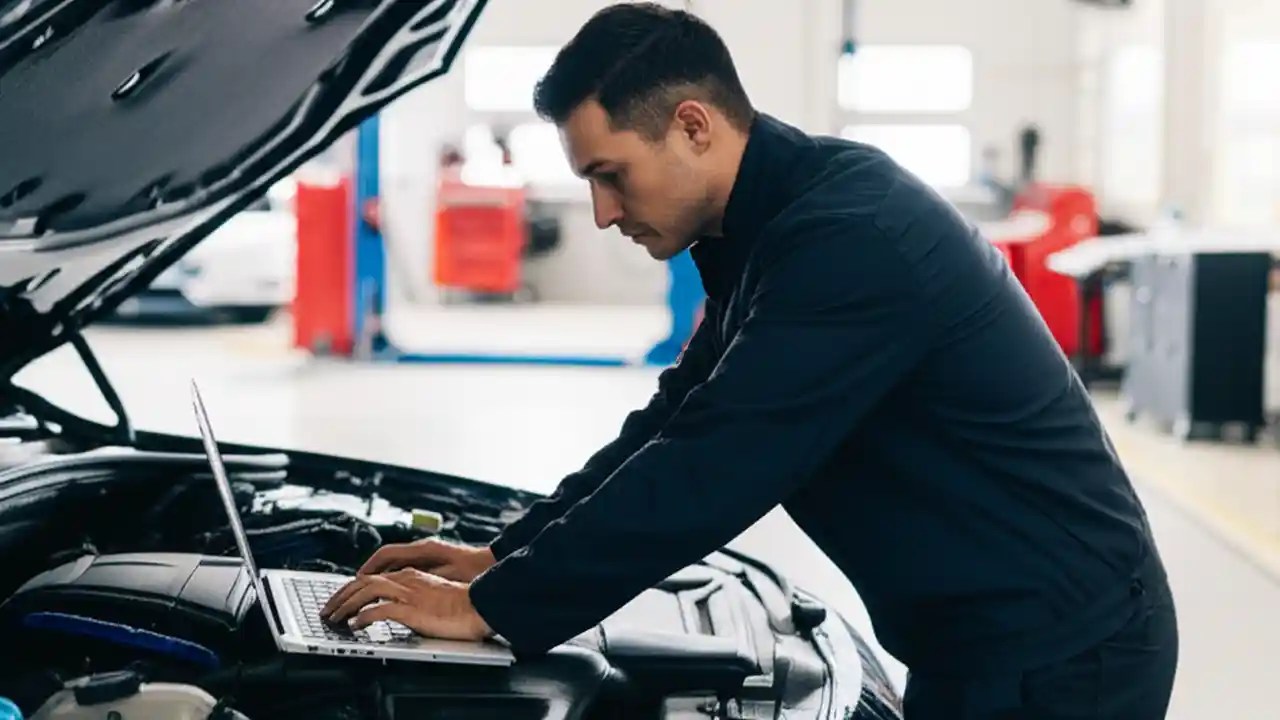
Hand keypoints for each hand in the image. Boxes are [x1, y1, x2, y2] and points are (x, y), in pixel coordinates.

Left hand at [319, 568, 490, 640]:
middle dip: (342, 594)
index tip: (343, 599)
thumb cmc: (463, 605)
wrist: (479, 606)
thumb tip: (401, 610)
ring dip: (346, 604)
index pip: (374, 576)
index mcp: (412, 574)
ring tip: (334, 617)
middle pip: (364, 581)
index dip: (354, 587)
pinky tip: (355, 625)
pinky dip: (363, 617)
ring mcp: (408, 592)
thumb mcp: (434, 596)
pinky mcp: (411, 608)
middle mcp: (407, 579)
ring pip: (366, 591)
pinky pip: (378, 610)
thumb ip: (416, 597)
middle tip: (328, 608)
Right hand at [356, 538, 494, 581]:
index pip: (387, 554)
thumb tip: (403, 582)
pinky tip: (390, 593)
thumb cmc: (474, 570)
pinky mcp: (432, 563)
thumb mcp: (449, 574)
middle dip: (370, 572)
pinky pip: (405, 568)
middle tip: (355, 588)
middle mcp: (423, 549)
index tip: (357, 579)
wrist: (493, 565)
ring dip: (380, 576)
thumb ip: (427, 577)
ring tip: (366, 592)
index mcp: (424, 549)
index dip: (370, 567)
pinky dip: (393, 578)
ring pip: (395, 564)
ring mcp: (427, 555)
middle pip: (387, 558)